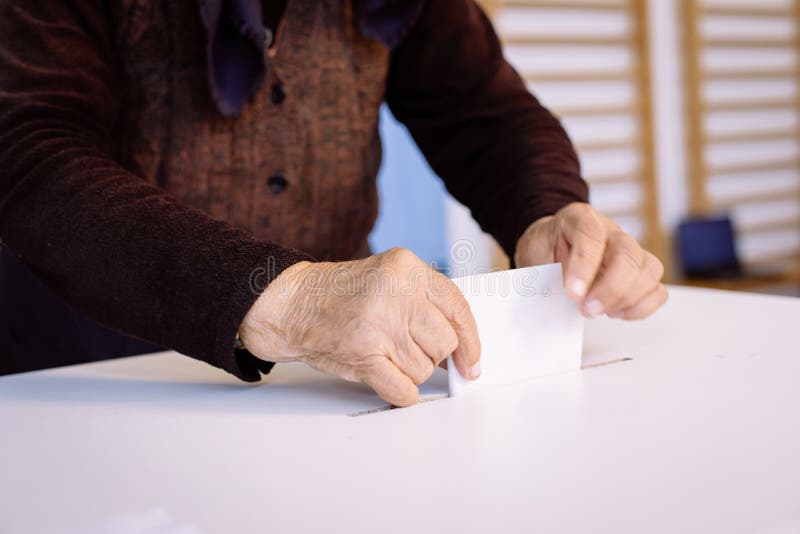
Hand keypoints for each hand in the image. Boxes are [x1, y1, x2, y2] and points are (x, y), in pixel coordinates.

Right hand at [239, 248, 480, 405]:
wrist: (293, 303)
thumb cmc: (340, 294)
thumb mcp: (389, 278)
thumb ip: (425, 301)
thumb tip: (462, 347)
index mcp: (406, 268)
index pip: (457, 307)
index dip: (470, 341)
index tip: (472, 361)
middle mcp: (395, 292)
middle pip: (445, 342)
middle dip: (433, 356)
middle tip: (410, 349)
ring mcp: (378, 324)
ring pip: (424, 369)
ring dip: (409, 372)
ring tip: (385, 353)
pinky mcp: (363, 354)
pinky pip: (403, 390)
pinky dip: (400, 392)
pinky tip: (385, 376)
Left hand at [514, 202, 666, 319]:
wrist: (552, 245)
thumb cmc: (545, 248)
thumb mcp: (532, 253)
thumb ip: (544, 271)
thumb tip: (560, 297)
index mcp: (580, 218)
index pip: (590, 234)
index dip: (584, 265)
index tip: (572, 292)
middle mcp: (611, 231)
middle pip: (627, 253)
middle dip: (610, 288)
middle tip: (587, 310)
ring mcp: (630, 250)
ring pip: (649, 269)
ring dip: (626, 299)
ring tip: (598, 311)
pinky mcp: (640, 272)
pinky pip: (657, 289)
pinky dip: (641, 307)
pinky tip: (616, 312)